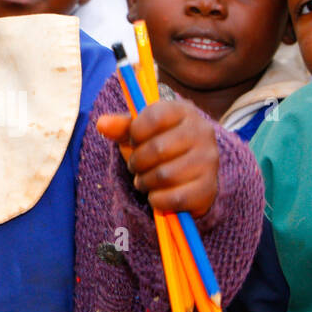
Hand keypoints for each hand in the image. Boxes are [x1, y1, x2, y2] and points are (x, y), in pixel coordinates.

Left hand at [97, 99, 218, 218]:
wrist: (189, 173)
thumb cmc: (160, 145)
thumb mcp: (140, 132)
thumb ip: (121, 126)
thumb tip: (102, 123)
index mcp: (184, 111)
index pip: (154, 116)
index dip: (135, 133)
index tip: (134, 141)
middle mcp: (202, 132)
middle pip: (157, 149)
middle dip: (137, 162)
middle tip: (136, 167)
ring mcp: (208, 161)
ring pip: (164, 175)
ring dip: (145, 182)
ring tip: (145, 180)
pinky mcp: (209, 188)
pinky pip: (174, 198)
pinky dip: (158, 200)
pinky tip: (157, 195)